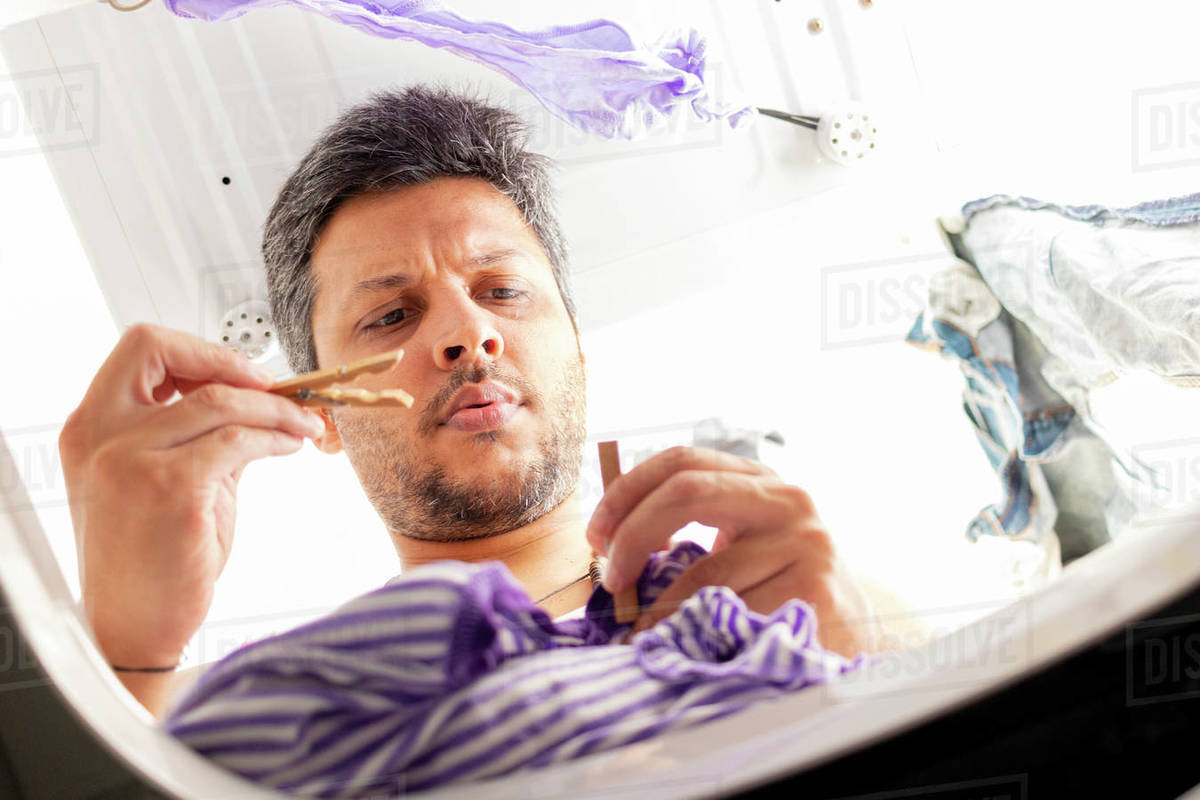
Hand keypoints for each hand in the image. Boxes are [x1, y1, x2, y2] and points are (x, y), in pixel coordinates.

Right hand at [58, 324, 324, 670]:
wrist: (134, 628)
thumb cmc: (152, 561)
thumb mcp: (168, 482)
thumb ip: (200, 435)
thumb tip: (257, 400)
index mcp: (91, 428)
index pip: (139, 349)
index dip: (199, 351)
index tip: (243, 375)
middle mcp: (101, 437)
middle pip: (162, 350)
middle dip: (231, 360)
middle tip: (276, 388)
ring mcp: (131, 460)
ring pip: (219, 398)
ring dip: (275, 408)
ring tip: (304, 425)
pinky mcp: (171, 488)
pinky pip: (239, 440)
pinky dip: (276, 437)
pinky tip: (291, 447)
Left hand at [585, 446, 878, 657]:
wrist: (855, 634)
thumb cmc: (779, 588)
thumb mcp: (740, 542)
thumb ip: (689, 527)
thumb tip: (606, 541)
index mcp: (760, 480)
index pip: (681, 461)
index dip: (628, 492)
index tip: (597, 534)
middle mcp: (787, 499)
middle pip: (688, 493)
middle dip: (634, 535)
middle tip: (611, 579)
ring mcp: (806, 543)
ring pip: (706, 571)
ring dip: (659, 609)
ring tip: (640, 631)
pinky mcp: (814, 590)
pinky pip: (733, 614)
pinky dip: (696, 636)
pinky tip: (686, 648)